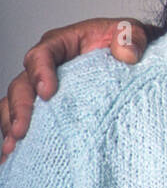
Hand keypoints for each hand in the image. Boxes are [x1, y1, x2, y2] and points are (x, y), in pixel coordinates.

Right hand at [0, 18, 149, 160]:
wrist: (133, 59)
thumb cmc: (125, 43)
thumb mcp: (132, 33)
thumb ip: (130, 37)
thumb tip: (127, 54)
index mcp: (61, 44)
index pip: (42, 54)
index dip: (40, 72)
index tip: (47, 93)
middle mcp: (46, 66)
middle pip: (22, 83)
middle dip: (19, 108)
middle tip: (22, 130)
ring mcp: (43, 88)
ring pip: (15, 103)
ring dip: (11, 124)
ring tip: (13, 147)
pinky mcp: (48, 108)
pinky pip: (25, 120)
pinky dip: (17, 136)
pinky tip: (16, 155)